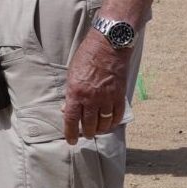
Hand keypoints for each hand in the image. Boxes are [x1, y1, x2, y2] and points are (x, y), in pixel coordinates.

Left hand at [62, 29, 129, 143]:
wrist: (109, 46)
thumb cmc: (87, 57)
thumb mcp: (71, 74)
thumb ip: (70, 93)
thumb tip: (67, 109)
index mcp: (76, 92)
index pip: (71, 119)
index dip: (70, 133)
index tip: (71, 141)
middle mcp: (91, 98)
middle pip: (88, 124)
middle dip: (86, 133)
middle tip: (84, 135)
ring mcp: (107, 98)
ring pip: (103, 123)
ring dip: (99, 129)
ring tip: (96, 131)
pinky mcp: (119, 96)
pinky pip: (117, 115)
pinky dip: (113, 122)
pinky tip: (109, 124)